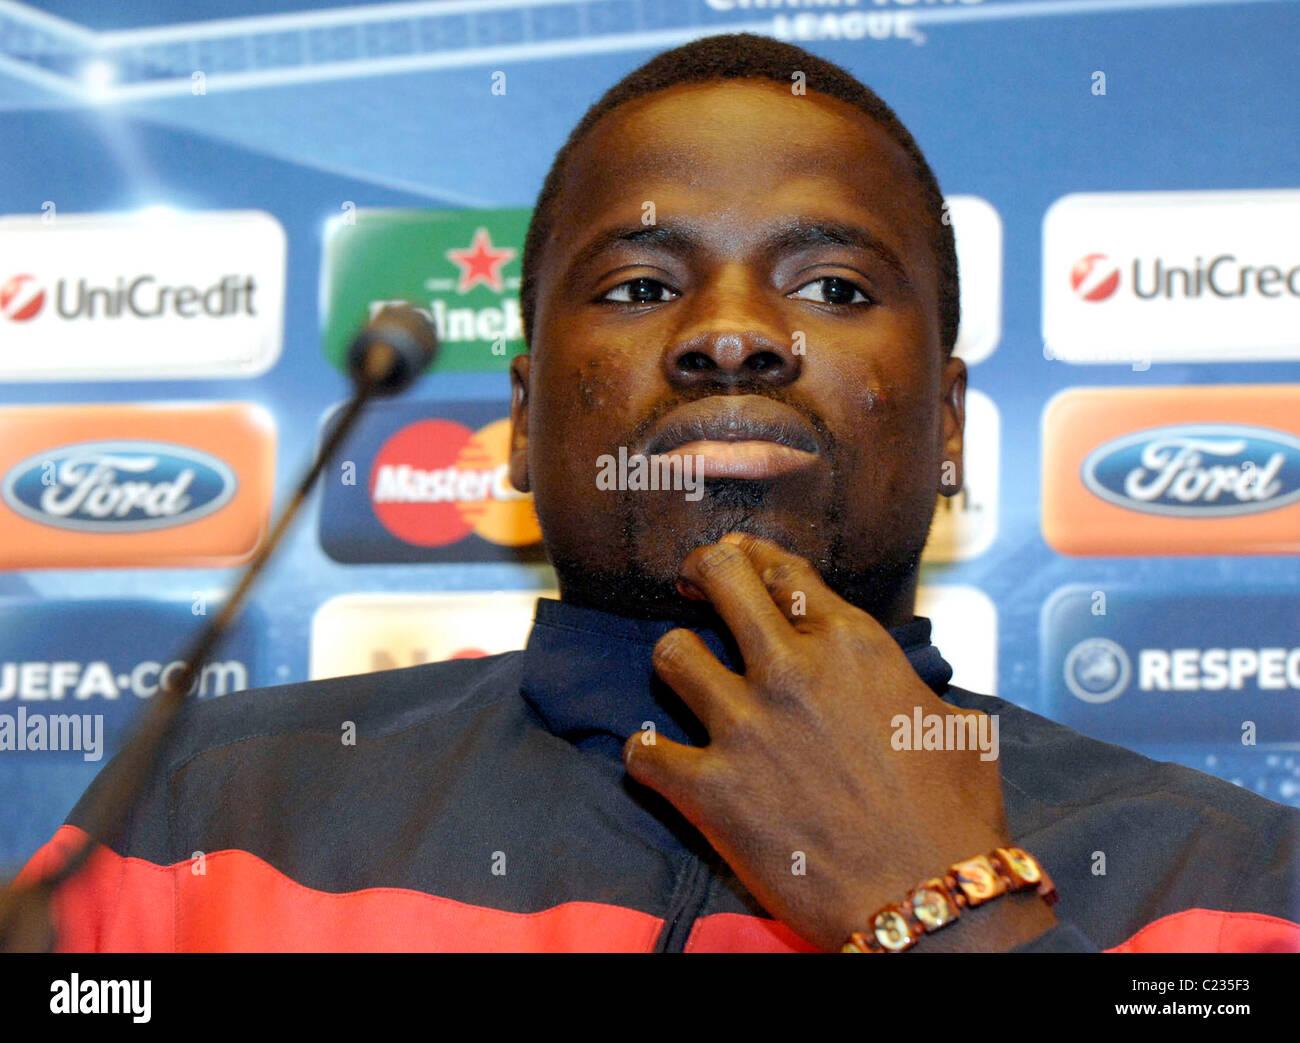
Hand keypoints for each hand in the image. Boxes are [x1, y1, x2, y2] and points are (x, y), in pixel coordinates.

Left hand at [622, 531, 1055, 950]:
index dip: (751, 554)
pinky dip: (648, 756)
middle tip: (690, 585)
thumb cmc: (954, 816)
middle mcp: (794, 669)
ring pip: (671, 653)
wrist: (932, 901)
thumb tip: (888, 678)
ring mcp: (746, 726)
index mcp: (854, 644)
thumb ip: (903, 682)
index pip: (783, 568)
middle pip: (720, 577)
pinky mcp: (710, 789)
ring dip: (677, 665)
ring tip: (687, 683)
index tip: (735, 558)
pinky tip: (664, 763)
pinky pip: (643, 751)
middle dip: (700, 571)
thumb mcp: (953, 721)